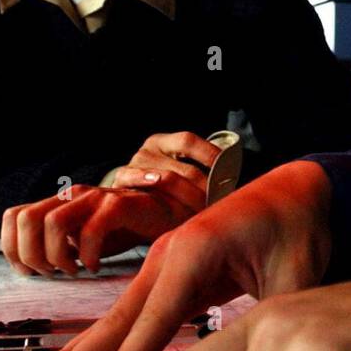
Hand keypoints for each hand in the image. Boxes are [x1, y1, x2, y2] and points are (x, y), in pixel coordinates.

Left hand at [1, 184, 196, 276]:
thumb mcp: (80, 238)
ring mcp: (95, 198)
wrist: (164, 216)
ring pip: (53, 223)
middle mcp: (72, 196)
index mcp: (58, 202)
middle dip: (31, 254)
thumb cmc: (121, 231)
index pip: (13, 216)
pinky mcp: (118, 205)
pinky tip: (96, 266)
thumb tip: (28, 264)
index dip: (12, 248)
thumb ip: (55, 243)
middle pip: (26, 219)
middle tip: (51, 272)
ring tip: (74, 269)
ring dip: (58, 255)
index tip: (28, 271)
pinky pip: (91, 230)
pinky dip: (89, 255)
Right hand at [23, 160, 333, 350]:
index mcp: (195, 252)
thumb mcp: (294, 283)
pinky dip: (105, 344)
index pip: (154, 321)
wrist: (299, 190)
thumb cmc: (300, 230)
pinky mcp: (172, 274)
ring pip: (117, 319)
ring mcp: (165, 263)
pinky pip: (134, 316)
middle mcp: (169, 255)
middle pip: (117, 319)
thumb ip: (263, 337)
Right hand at [107, 131, 223, 209]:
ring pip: (167, 178)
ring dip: (188, 197)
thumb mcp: (182, 175)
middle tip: (218, 201)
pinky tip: (159, 184)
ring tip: (200, 210)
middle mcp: (150, 149)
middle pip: (184, 168)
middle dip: (205, 188)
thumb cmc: (165, 191)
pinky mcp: (122, 178)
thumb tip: (229, 179)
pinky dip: (148, 180)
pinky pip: (136, 178)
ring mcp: (135, 163)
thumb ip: (200, 172)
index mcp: (167, 143)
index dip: (209, 154)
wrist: (131, 207)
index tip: (228, 171)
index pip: (189, 141)